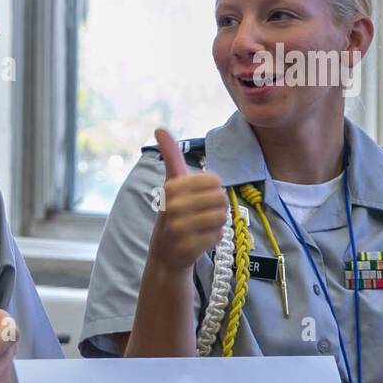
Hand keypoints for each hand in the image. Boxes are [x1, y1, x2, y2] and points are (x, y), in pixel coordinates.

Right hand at [146, 127, 227, 272]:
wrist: (165, 253)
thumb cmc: (173, 214)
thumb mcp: (171, 184)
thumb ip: (170, 156)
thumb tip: (159, 128)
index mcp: (172, 187)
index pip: (214, 180)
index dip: (213, 190)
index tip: (199, 198)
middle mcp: (173, 205)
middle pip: (221, 198)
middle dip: (217, 207)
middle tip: (202, 215)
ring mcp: (179, 227)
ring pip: (222, 216)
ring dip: (217, 223)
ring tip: (202, 226)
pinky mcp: (188, 246)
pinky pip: (218, 236)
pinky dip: (214, 238)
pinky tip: (200, 240)